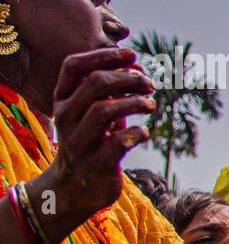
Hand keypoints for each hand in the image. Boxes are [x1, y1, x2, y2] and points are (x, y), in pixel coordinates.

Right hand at [47, 47, 155, 220]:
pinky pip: (117, 143)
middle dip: (127, 78)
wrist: (72, 188)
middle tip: (149, 83)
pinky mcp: (96, 165)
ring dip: (134, 102)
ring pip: (104, 111)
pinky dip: (136, 133)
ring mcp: (79, 142)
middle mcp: (66, 118)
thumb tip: (137, 68)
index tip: (132, 54)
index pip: (74, 66)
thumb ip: (108, 93)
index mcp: (62, 100)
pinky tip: (144, 132)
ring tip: (151, 103)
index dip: (103, 56)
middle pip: (95, 84)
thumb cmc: (89, 142)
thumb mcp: (90, 114)